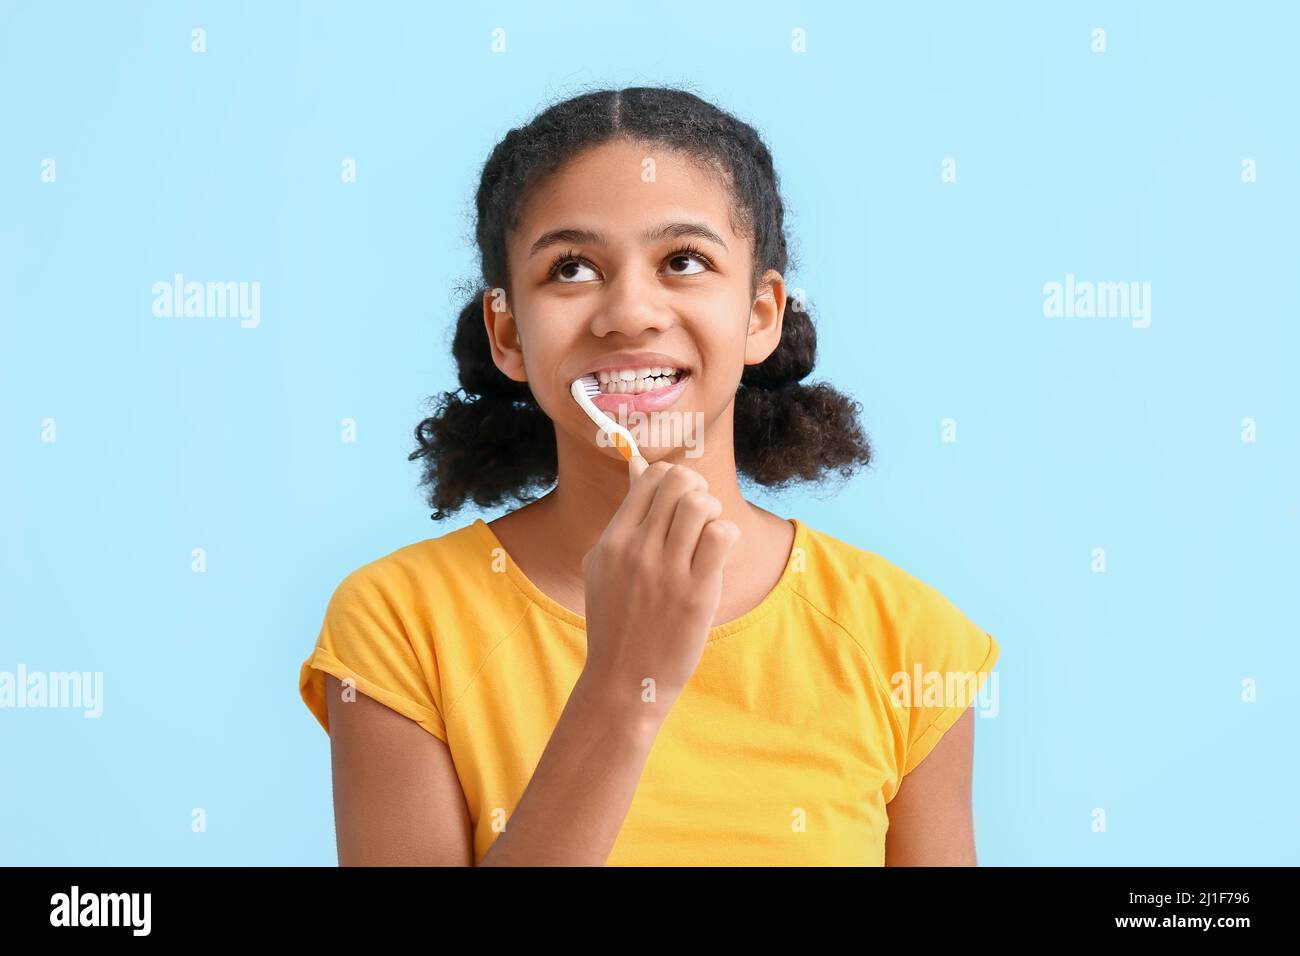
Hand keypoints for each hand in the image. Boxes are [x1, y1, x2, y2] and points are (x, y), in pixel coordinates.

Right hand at [580, 456, 740, 713]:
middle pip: (678, 482)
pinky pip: (721, 536)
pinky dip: (726, 536)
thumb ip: (625, 515)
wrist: (625, 680)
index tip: (678, 499)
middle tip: (698, 515)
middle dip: (696, 489)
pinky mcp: (696, 593)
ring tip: (708, 534)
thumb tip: (637, 464)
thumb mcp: (606, 565)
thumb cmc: (617, 621)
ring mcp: (667, 571)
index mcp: (612, 540)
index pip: (649, 477)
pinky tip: (717, 555)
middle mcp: (637, 550)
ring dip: (712, 511)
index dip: (672, 477)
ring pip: (700, 504)